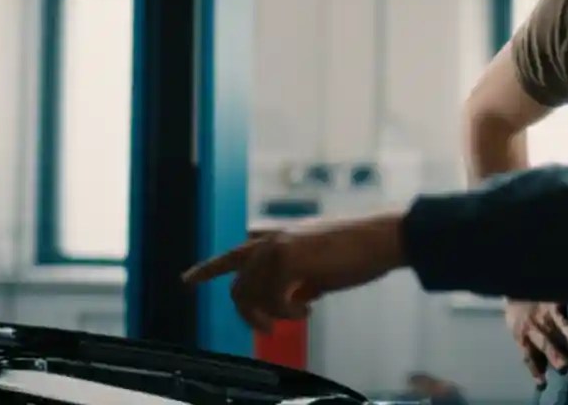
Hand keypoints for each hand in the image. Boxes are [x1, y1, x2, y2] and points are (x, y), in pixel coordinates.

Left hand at [181, 211, 406, 331]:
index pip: (234, 255)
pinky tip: (307, 308)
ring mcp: (277, 247)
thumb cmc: (358, 253)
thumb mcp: (321, 269)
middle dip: (249, 313)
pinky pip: (273, 299)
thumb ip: (301, 280)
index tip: (186, 280)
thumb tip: (294, 299)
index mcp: (278, 239)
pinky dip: (289, 312)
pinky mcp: (289, 258)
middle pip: (237, 286)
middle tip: (269, 328)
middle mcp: (271, 240)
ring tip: (298, 313)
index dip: (208, 269)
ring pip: (252, 294)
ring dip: (272, 314)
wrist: (381, 238)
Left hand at [504, 300, 567, 386]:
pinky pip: (563, 321)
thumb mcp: (516, 329)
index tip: (542, 382)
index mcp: (520, 335)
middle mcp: (531, 327)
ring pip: (555, 333)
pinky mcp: (552, 307)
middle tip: (563, 367)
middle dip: (553, 356)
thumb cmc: (517, 312)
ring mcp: (542, 316)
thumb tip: (541, 369)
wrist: (516, 285)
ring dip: (564, 346)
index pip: (528, 355)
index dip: (535, 369)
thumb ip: (529, 347)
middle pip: (543, 344)